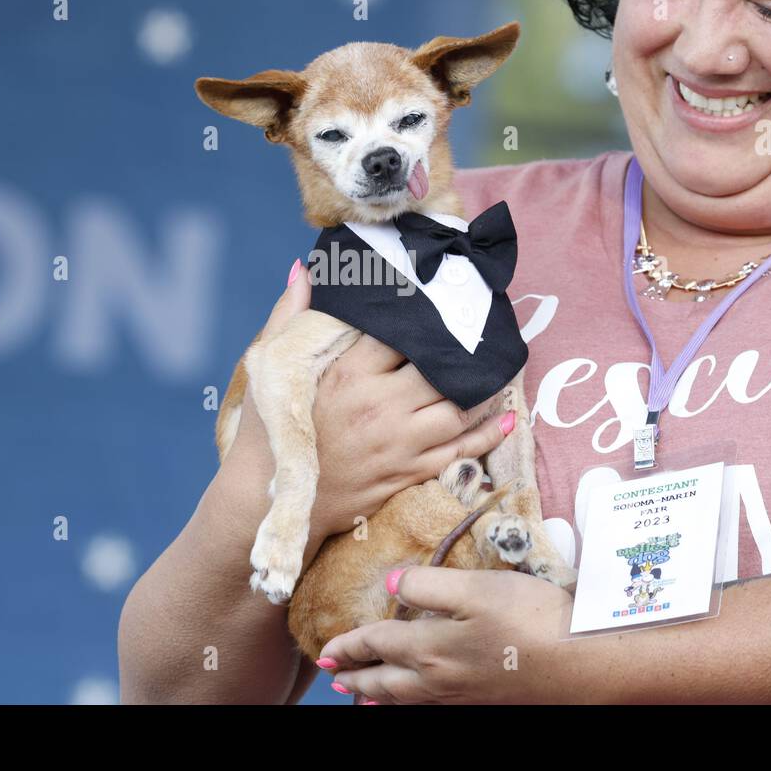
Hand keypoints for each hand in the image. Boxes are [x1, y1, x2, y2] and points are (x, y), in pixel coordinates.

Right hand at [234, 258, 517, 543]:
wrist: (263, 500)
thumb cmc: (265, 430)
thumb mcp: (267, 364)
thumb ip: (289, 314)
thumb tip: (302, 269)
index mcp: (348, 374)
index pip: (402, 335)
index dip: (427, 316)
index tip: (444, 300)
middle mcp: (380, 407)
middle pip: (441, 370)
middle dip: (467, 350)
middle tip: (485, 330)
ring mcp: (397, 444)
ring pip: (459, 410)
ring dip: (486, 390)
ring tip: (502, 368)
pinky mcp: (405, 474)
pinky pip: (458, 452)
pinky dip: (488, 435)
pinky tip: (508, 417)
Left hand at [317, 566, 584, 703]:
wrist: (583, 663)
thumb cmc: (533, 619)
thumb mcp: (477, 587)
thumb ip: (430, 583)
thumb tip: (392, 582)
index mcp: (431, 647)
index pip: (378, 643)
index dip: (350, 645)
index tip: (325, 650)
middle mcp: (439, 677)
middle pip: (384, 680)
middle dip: (354, 677)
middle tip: (330, 677)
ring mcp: (462, 694)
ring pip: (405, 699)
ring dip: (376, 696)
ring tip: (357, 697)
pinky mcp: (483, 699)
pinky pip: (429, 706)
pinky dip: (407, 705)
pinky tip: (413, 702)